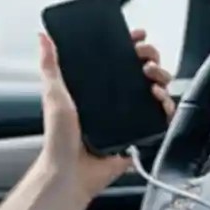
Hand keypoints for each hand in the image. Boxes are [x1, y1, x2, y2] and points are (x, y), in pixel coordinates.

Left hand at [35, 29, 175, 199]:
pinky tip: (160, 101)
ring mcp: (127, 118)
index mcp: (94, 90)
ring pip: (154, 92)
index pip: (117, 61)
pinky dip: (165, 108)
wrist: (71, 173)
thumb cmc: (59, 139)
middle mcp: (112, 102)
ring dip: (160, 80)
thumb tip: (43, 37)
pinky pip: (159, 119)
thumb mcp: (53, 95)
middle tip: (146, 59)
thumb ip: (50, 65)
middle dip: (150, 60)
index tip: (136, 37)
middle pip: (141, 73)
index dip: (130, 47)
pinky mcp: (138, 135)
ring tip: (152, 79)